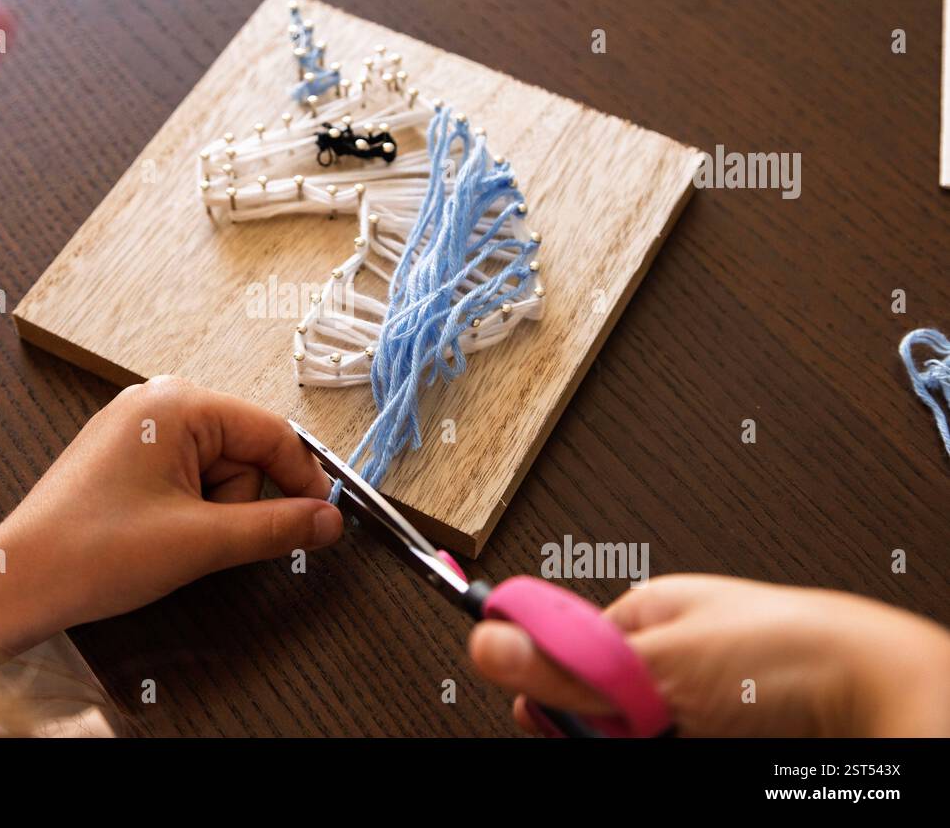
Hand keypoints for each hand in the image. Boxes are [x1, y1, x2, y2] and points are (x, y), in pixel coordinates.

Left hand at [0, 377, 341, 656]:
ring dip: (209, 512)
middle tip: (200, 536)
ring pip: (215, 470)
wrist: (19, 583)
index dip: (303, 479)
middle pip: (244, 450)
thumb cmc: (89, 552)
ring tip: (166, 538)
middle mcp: (157, 402)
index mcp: (177, 403)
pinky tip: (155, 535)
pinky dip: (187, 511)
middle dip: (236, 503)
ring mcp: (138, 427)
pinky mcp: (126, 456)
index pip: (271, 431)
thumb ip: (276, 527)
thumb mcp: (201, 541)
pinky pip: (185, 478)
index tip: (320, 520)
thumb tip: (327, 520)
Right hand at [469, 574, 949, 735]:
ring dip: (632, 746)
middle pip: (591, 704)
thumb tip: (492, 640)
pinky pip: (662, 755)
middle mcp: (666, 657)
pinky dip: (665, 757)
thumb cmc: (792, 652)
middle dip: (597, 727)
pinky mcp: (715, 739)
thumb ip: (573, 663)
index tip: (541, 710)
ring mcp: (694, 703)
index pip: (560, 644)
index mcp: (645, 613)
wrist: (880, 695)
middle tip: (630, 733)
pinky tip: (692, 745)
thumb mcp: (663, 662)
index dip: (545, 682)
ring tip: (672, 739)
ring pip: (626, 739)